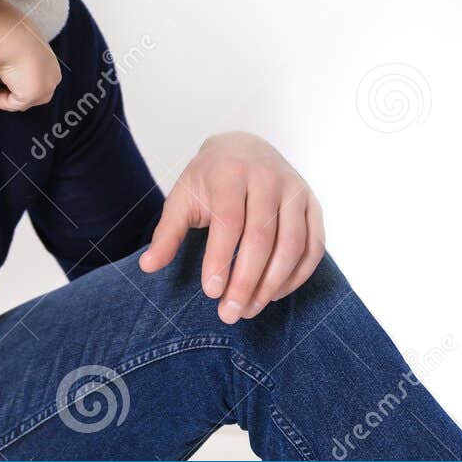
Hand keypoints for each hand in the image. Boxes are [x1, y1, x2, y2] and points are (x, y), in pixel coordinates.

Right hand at [0, 0, 60, 111]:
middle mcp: (53, 76)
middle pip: (29, 94)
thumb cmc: (10, 32)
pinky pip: (9, 104)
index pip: (33, 79)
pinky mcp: (31, 95)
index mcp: (50, 62)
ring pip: (19, 101)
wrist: (10, 33)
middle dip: (8, 92)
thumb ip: (12, 55)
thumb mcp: (15, 43)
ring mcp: (45, 88)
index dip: (12, 82)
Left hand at [138, 131, 324, 323]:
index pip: (229, 221)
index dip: (221, 259)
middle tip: (230, 314)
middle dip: (246, 281)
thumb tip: (148, 267)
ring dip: (272, 283)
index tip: (211, 292)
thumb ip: (168, 232)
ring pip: (292, 245)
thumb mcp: (182, 198)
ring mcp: (295, 190)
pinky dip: (297, 275)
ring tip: (249, 309)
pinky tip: (274, 294)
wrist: (244, 148)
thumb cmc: (209, 179)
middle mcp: (268, 177)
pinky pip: (314, 246)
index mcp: (230, 172)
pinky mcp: (313, 205)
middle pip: (262, 237)